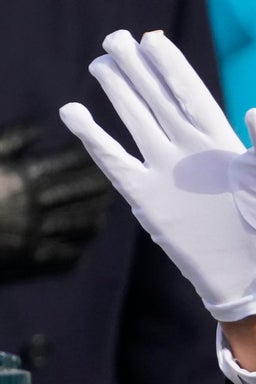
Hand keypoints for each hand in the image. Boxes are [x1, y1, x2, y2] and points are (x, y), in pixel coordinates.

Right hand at [0, 121, 113, 280]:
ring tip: (107, 211)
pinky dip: (76, 252)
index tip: (102, 154)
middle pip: (81, 192)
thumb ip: (11, 139)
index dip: (90, 159)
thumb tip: (41, 127)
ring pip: (79, 223)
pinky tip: (84, 250)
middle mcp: (36, 203)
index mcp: (25, 176)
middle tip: (116, 181)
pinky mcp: (28, 255)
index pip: (70, 164)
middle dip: (101, 185)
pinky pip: (60, 255)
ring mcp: (34, 231)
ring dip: (95, 215)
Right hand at [59, 29, 255, 321]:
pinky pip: (115, 162)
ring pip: (135, 121)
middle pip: (157, 99)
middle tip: (115, 38)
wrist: (252, 271)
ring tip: (99, 63)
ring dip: (118, 94)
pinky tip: (74, 113)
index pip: (189, 93)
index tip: (152, 38)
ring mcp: (165, 170)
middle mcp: (188, 148)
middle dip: (138, 69)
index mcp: (219, 139)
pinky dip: (95, 140)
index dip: (171, 66)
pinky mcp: (146, 197)